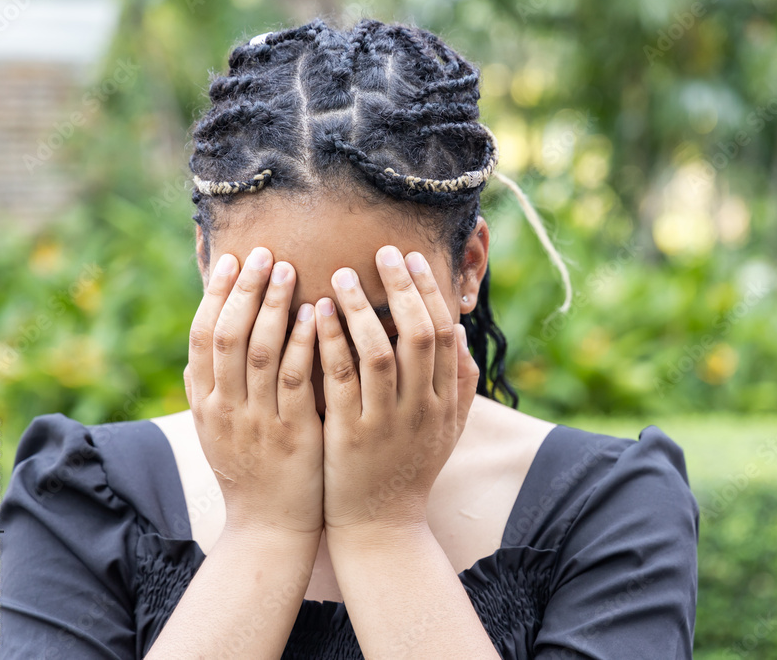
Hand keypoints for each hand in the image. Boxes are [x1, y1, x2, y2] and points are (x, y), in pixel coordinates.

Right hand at [184, 247, 324, 539]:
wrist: (269, 528)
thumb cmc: (251, 470)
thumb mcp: (219, 428)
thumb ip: (213, 386)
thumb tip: (206, 342)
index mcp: (205, 403)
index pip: (202, 337)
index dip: (216, 295)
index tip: (231, 259)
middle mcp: (224, 409)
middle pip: (228, 336)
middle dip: (244, 290)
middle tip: (263, 252)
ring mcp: (256, 422)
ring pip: (260, 353)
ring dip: (273, 308)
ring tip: (288, 270)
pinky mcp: (291, 435)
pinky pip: (296, 382)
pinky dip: (303, 345)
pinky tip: (315, 315)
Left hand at [315, 245, 478, 534]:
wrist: (381, 526)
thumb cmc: (409, 469)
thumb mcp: (446, 430)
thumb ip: (458, 385)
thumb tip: (460, 336)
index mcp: (445, 401)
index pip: (445, 332)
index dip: (428, 292)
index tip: (411, 258)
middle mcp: (423, 408)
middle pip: (419, 333)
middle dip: (401, 286)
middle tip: (382, 251)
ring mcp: (387, 422)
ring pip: (379, 350)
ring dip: (361, 307)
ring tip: (342, 273)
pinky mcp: (351, 435)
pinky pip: (341, 379)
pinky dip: (331, 341)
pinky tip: (315, 313)